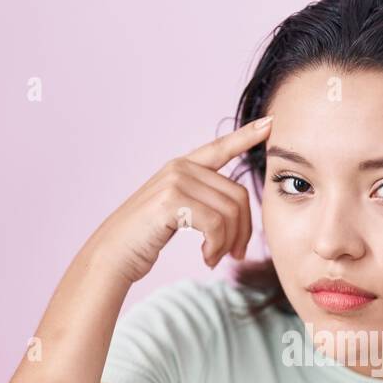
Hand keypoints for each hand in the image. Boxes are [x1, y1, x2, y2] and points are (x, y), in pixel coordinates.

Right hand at [95, 116, 272, 283]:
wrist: (112, 254)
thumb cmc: (145, 238)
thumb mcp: (176, 211)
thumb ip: (202, 200)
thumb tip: (238, 210)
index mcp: (182, 167)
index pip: (220, 148)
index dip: (246, 136)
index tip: (270, 124)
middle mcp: (180, 168)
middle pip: (238, 195)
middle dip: (242, 231)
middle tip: (234, 255)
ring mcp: (175, 181)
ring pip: (230, 212)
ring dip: (228, 243)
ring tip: (214, 258)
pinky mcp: (171, 200)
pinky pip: (215, 224)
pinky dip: (216, 247)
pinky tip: (206, 258)